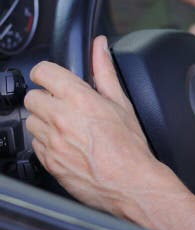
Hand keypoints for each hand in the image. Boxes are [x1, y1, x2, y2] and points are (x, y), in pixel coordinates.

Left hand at [24, 36, 173, 217]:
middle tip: (65, 105)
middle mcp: (61, 118)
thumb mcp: (122, 102)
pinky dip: (46, 141)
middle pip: (32, 96)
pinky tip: (67, 143)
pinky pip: (35, 143)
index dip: (47, 73)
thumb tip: (100, 46)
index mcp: (79, 99)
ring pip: (30, 120)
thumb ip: (105, 70)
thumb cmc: (130, 146)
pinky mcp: (47, 161)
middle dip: (46, 98)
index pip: (43, 72)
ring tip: (67, 127)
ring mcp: (51, 141)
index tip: (53, 78)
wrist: (129, 183)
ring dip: (44, 120)